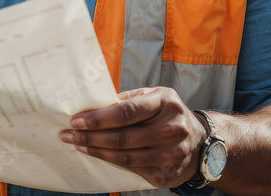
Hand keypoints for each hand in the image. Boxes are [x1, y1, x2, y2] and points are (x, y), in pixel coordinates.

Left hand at [58, 86, 206, 187]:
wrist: (201, 144)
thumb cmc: (169, 114)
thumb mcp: (155, 96)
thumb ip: (128, 98)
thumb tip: (94, 103)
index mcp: (166, 103)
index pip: (127, 112)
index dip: (99, 118)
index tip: (77, 120)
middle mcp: (171, 129)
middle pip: (122, 137)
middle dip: (90, 136)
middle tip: (69, 134)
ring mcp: (170, 154)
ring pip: (124, 157)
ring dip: (96, 151)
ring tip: (77, 144)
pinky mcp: (165, 174)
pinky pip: (131, 170)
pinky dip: (110, 162)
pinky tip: (97, 155)